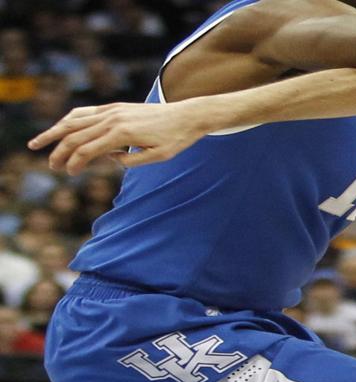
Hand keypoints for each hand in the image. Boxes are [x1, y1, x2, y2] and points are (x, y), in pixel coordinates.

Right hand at [28, 101, 214, 174]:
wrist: (188, 115)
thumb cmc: (177, 139)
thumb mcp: (158, 157)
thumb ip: (131, 161)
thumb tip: (109, 159)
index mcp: (122, 134)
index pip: (88, 149)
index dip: (75, 162)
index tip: (69, 173)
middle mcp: (113, 119)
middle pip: (76, 135)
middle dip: (60, 151)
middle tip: (51, 166)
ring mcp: (112, 110)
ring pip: (75, 120)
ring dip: (55, 132)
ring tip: (39, 143)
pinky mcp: (115, 107)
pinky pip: (86, 112)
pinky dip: (70, 119)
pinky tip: (62, 126)